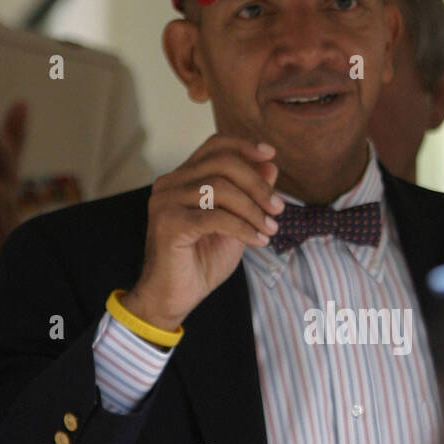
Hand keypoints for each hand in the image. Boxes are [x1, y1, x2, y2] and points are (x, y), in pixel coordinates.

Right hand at [121, 135, 284, 330]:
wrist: (174, 297)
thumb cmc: (201, 261)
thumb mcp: (236, 223)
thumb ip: (249, 195)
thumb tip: (271, 167)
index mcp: (183, 178)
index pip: (215, 146)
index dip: (244, 146)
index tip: (271, 154)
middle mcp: (170, 184)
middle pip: (222, 164)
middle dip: (257, 184)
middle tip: (278, 208)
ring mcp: (165, 202)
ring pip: (220, 188)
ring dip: (253, 209)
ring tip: (269, 229)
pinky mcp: (168, 223)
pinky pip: (215, 217)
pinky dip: (243, 228)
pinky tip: (257, 241)